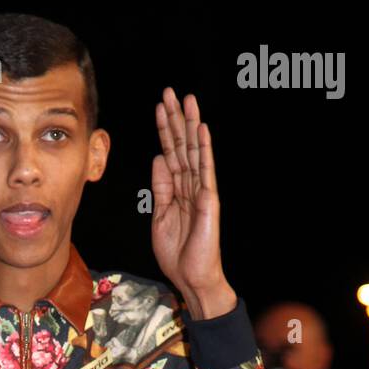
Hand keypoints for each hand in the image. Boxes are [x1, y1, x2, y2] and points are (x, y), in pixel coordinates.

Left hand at [151, 88, 235, 317]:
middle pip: (182, 145)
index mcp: (177, 189)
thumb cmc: (178, 253)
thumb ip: (161, 187)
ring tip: (187, 99)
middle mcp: (191, 185)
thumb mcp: (160, 216)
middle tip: (170, 92)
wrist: (192, 277)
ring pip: (194, 151)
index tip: (160, 107)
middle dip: (176, 119)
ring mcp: (201, 190)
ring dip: (190, 125)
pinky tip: (202, 130)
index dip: (164, 130)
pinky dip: (204, 149)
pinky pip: (205, 170)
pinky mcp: (209, 200)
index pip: (170, 153)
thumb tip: (159, 158)